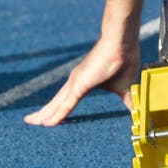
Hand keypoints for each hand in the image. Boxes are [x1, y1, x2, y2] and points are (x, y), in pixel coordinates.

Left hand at [24, 37, 138, 125]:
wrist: (122, 43)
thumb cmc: (124, 60)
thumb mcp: (125, 87)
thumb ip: (127, 100)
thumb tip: (136, 111)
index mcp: (84, 82)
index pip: (66, 99)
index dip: (57, 109)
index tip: (49, 118)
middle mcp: (75, 82)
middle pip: (55, 102)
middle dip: (43, 113)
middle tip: (31, 121)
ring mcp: (75, 82)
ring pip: (55, 104)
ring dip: (43, 115)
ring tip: (31, 122)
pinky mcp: (79, 85)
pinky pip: (65, 105)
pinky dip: (56, 115)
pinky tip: (47, 123)